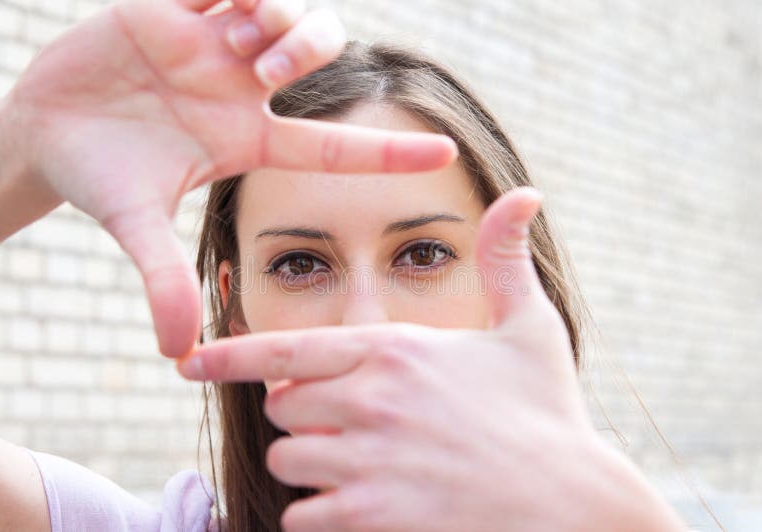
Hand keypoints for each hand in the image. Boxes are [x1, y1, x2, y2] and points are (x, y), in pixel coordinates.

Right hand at [5, 0, 456, 357]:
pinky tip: (217, 6)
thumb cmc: (95, 179)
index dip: (390, 152)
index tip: (445, 155)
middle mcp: (241, 88)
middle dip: (312, 48)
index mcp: (249, 139)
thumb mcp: (134, 225)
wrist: (41, 135)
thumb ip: (163, 281)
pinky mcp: (172, 7)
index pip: (334, 146)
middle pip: (319, 48)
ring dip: (280, 17)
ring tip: (241, 43)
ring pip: (280, 6)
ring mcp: (211, 44)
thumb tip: (178, 353)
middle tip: (272, 71)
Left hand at [177, 187, 686, 531]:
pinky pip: (302, 514)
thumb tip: (525, 193)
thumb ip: (508, 259)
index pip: (286, 347)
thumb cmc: (548, 412)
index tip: (188, 362)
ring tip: (359, 463)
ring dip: (310, 463)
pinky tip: (362, 505)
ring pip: (289, 458)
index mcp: (394, 349)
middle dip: (301, 414)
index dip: (230, 356)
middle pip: (282, 405)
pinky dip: (320, 512)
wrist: (573, 501)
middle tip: (344, 422)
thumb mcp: (531, 327)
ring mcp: (367, 460)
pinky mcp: (372, 515)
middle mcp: (371, 399)